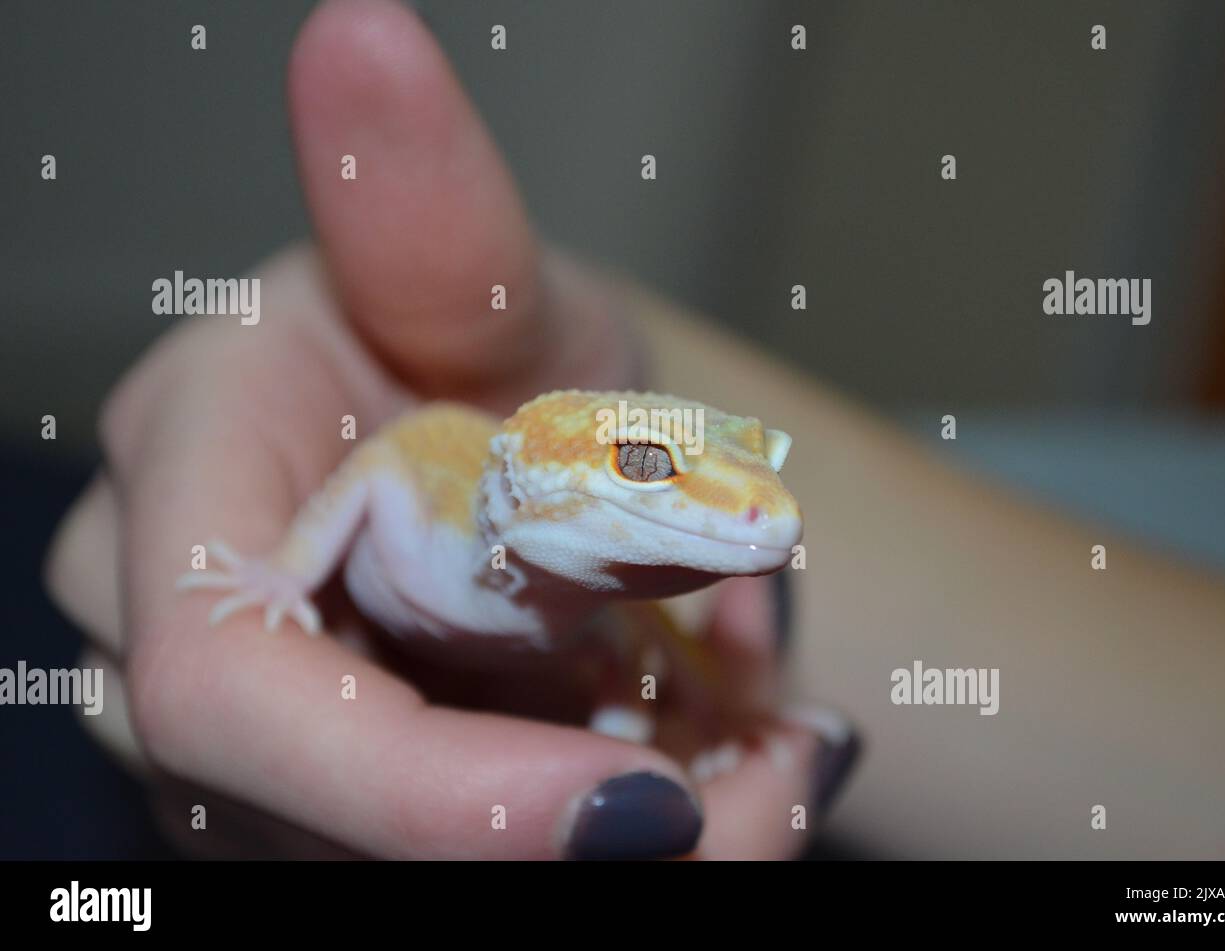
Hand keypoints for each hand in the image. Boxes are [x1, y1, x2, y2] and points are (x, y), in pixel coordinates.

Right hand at [44, 0, 856, 859]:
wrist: (531, 445)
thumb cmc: (508, 353)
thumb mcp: (501, 292)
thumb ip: (432, 217)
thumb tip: (359, 31)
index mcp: (186, 466)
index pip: (227, 682)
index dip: (422, 787)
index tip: (648, 808)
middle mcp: (164, 615)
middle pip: (319, 822)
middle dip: (562, 836)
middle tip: (770, 786)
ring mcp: (226, 734)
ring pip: (386, 870)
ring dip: (605, 842)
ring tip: (758, 761)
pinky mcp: (302, 805)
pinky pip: (436, 867)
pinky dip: (579, 844)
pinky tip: (687, 773)